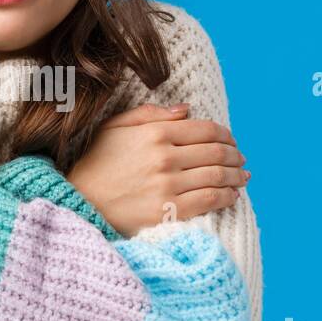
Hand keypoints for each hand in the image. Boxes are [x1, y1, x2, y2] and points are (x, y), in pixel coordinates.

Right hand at [67, 103, 248, 236]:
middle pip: (216, 152)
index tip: (231, 141)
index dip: (225, 135)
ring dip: (236, 176)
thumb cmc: (96, 162)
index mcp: (155, 133)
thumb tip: (187, 109)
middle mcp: (165, 157)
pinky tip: (232, 196)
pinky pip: (209, 200)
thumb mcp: (115, 127)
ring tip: (242, 177)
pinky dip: (227, 196)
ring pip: (217, 176)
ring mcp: (167, 185)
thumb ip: (151, 114)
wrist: (79, 201)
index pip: (205, 129)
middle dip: (235, 155)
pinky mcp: (168, 211)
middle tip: (241, 159)